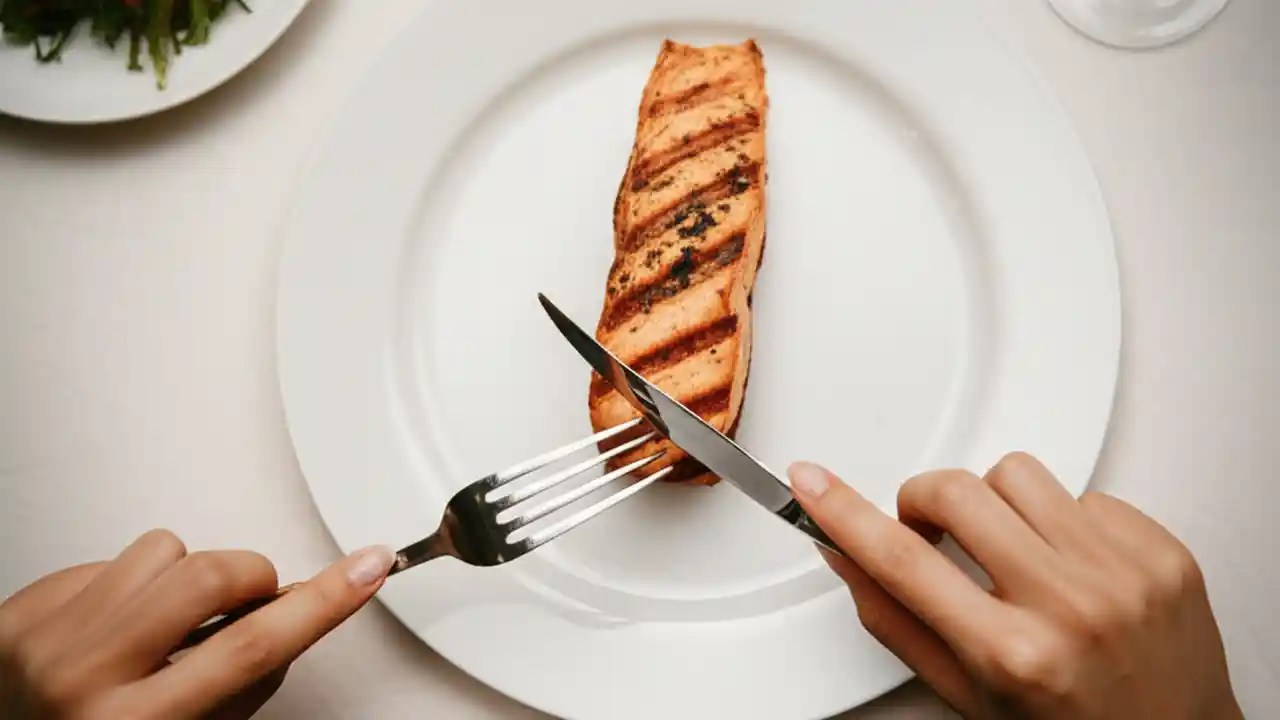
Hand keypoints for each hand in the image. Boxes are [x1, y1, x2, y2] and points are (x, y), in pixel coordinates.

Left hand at [0, 530, 393, 718]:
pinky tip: (116, 626)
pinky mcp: (20, 608)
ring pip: (162, 550)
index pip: (252, 648)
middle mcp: (83, 676)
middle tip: (252, 599)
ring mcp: (45, 637)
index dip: (322, 601)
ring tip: (163, 625)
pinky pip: (106, 559)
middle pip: (210, 577)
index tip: (365, 569)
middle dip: (251, 576)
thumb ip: (236, 684)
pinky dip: (128, 585)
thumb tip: (282, 613)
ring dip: (182, 578)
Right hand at [790, 454, 1241, 719]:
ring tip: (1011, 552)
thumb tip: (846, 554)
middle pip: (958, 492)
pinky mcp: (1163, 549)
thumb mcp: (967, 695)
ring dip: (996, 504)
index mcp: (1012, 654)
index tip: (810, 483)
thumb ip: (897, 620)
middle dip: (925, 499)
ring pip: (1018, 473)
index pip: (901, 561)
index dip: (843, 513)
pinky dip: (1063, 520)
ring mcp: (1124, 573)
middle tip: (927, 527)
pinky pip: (1084, 491)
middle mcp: (1071, 607)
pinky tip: (1070, 564)